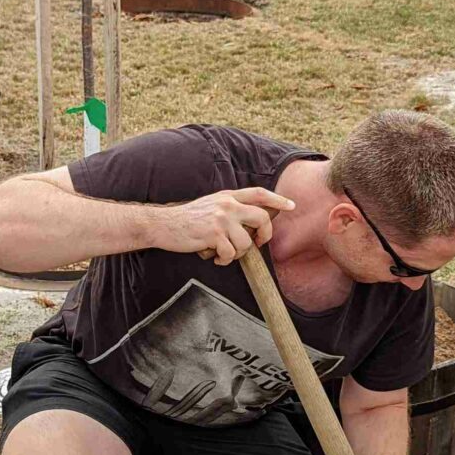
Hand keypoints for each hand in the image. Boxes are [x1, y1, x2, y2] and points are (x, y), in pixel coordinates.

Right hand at [155, 188, 295, 265]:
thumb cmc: (187, 220)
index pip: (259, 194)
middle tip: (257, 244)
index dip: (277, 199)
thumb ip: (230, 209)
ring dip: (235, 254)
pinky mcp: (214, 234)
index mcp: (228, 197)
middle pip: (262, 218)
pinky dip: (223, 260)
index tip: (291, 205)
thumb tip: (252, 223)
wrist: (163, 225)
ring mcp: (221, 219)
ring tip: (222, 253)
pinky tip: (213, 257)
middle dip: (264, 236)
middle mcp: (227, 205)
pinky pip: (230, 254)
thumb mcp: (211, 206)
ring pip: (246, 243)